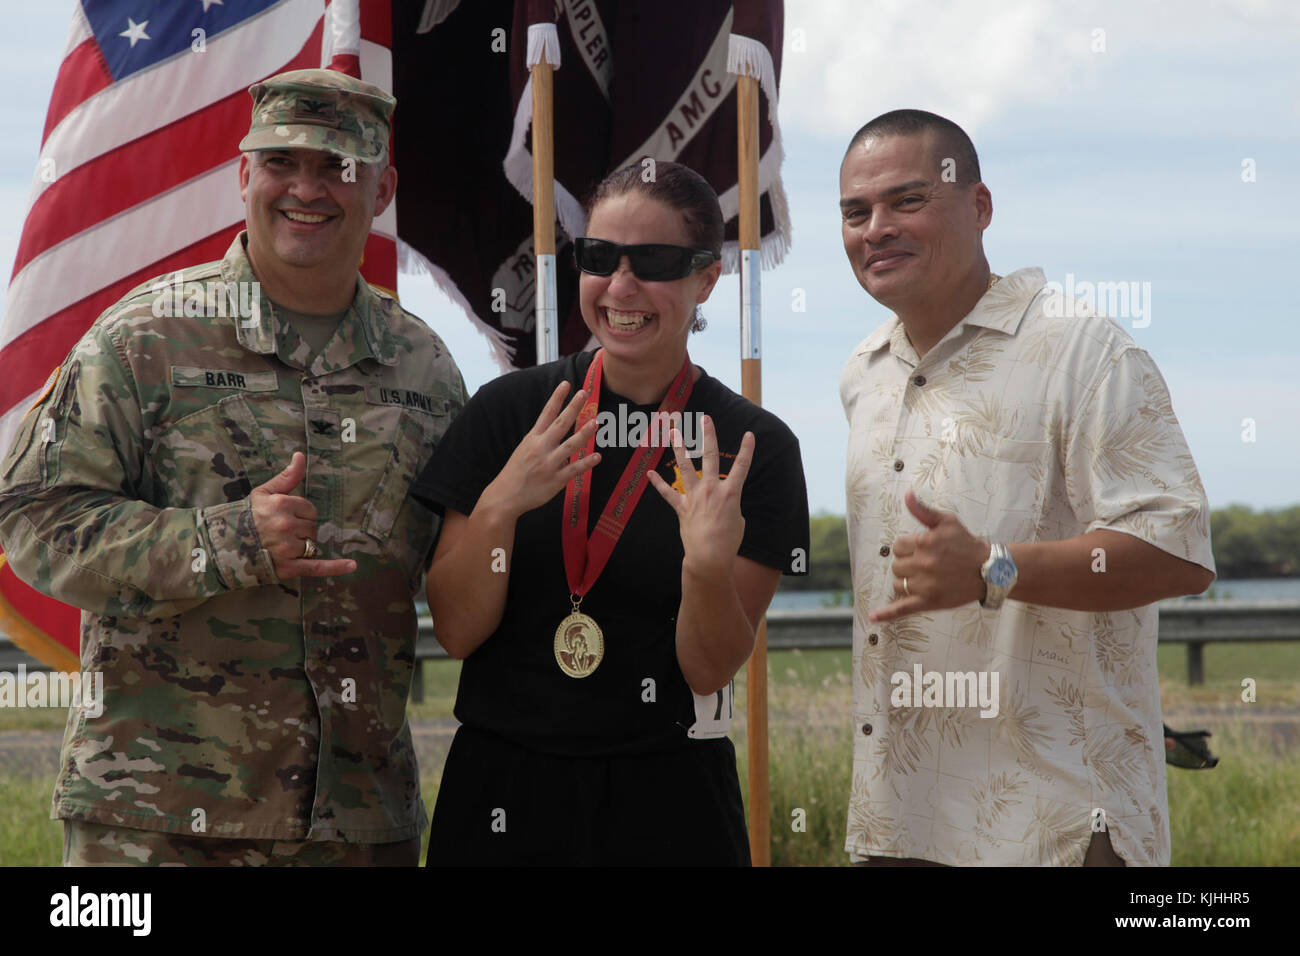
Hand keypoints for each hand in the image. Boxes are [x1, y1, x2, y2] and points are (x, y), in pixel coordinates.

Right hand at [250, 452, 355, 578]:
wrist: (227, 545)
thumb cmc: (248, 516)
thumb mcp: (265, 492)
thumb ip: (288, 476)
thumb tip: (300, 455)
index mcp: (282, 505)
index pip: (311, 510)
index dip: (300, 514)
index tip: (284, 517)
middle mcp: (286, 526)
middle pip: (313, 528)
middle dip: (302, 530)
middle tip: (280, 533)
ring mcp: (287, 548)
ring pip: (313, 545)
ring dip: (303, 546)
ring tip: (281, 546)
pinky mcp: (287, 567)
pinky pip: (316, 567)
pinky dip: (335, 568)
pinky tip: (352, 565)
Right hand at [480, 381, 600, 518]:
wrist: (505, 497)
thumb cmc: (516, 472)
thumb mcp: (524, 449)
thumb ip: (541, 439)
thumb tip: (557, 430)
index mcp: (532, 438)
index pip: (546, 413)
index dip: (557, 398)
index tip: (566, 384)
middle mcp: (541, 448)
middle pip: (560, 424)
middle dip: (573, 408)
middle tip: (584, 393)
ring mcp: (548, 464)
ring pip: (570, 446)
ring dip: (584, 434)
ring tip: (596, 423)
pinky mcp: (555, 480)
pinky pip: (573, 469)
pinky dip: (586, 463)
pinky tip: (597, 457)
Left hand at [648, 415, 752, 580]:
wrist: (709, 557)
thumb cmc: (728, 542)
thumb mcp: (737, 520)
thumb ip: (729, 505)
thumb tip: (721, 503)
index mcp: (730, 493)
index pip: (741, 467)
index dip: (747, 450)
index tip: (749, 434)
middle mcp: (711, 490)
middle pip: (709, 457)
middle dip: (708, 435)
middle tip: (705, 419)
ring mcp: (694, 497)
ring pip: (685, 467)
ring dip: (679, 448)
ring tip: (674, 433)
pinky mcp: (682, 508)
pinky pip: (668, 494)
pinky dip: (659, 484)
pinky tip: (649, 474)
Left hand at [868, 489, 987, 622]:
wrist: (988, 570)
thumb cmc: (966, 543)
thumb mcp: (947, 521)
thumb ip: (923, 510)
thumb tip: (906, 495)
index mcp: (925, 542)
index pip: (898, 546)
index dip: (908, 548)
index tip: (922, 550)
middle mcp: (923, 563)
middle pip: (896, 565)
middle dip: (908, 564)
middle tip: (927, 565)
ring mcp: (925, 584)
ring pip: (898, 584)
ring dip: (906, 582)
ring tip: (926, 579)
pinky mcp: (929, 602)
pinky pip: (902, 608)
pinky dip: (887, 614)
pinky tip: (873, 617)